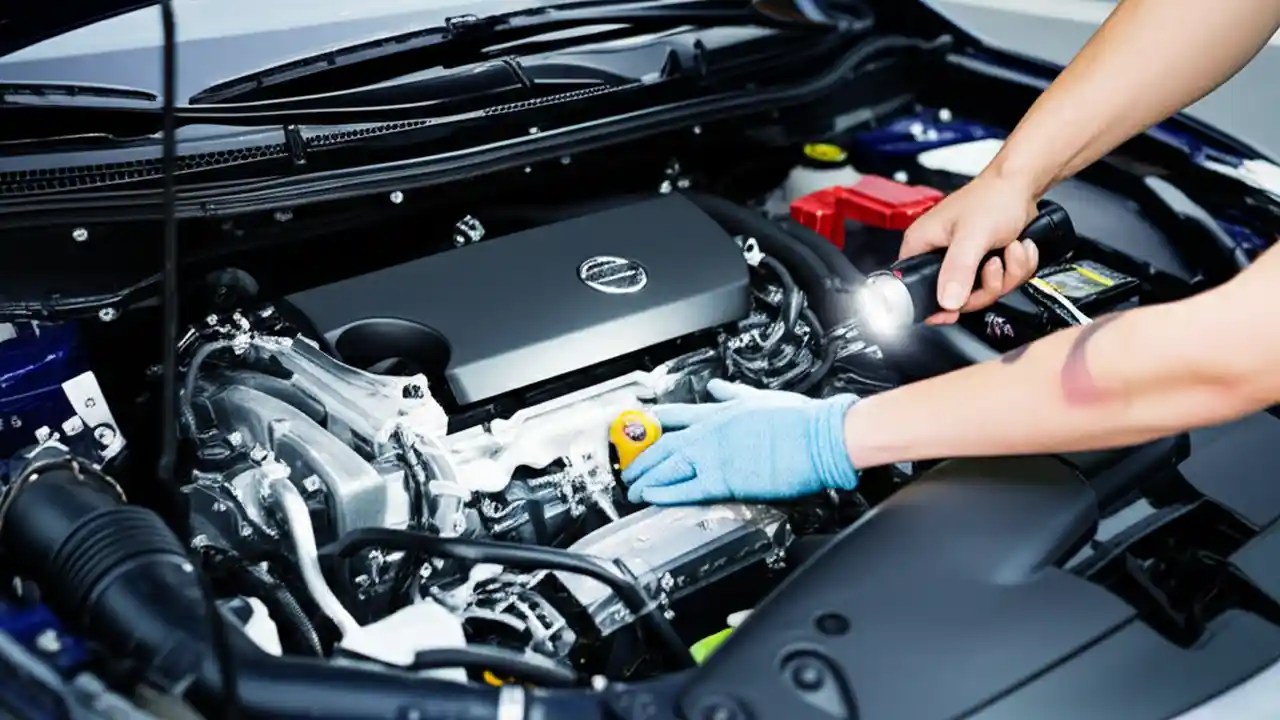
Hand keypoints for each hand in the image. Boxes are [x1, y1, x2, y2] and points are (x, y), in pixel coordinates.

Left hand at [621, 379, 857, 504]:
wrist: (819, 436)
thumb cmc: (800, 418)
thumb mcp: (760, 396)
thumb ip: (734, 393)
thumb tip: (717, 386)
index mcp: (720, 412)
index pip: (677, 415)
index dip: (655, 423)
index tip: (643, 427)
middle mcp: (710, 432)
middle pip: (664, 444)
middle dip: (642, 457)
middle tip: (628, 467)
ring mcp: (713, 456)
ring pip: (668, 467)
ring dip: (646, 478)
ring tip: (632, 488)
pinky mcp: (724, 480)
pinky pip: (686, 489)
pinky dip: (664, 493)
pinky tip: (650, 496)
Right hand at [900, 173, 1042, 324]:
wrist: (1021, 186)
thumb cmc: (992, 198)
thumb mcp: (972, 236)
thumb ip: (958, 270)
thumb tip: (947, 301)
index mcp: (921, 246)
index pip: (914, 290)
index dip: (936, 306)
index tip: (954, 310)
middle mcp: (938, 256)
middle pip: (956, 298)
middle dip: (987, 285)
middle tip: (994, 264)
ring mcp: (962, 262)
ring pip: (982, 292)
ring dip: (1007, 274)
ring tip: (1010, 249)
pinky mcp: (983, 263)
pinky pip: (999, 283)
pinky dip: (1016, 268)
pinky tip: (1016, 248)